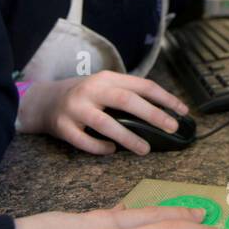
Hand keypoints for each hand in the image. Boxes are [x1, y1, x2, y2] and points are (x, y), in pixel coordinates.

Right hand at [19, 71, 189, 154]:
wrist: (45, 100)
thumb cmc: (85, 96)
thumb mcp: (106, 86)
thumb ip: (129, 94)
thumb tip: (163, 113)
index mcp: (108, 79)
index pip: (142, 85)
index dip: (165, 98)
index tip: (183, 110)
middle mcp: (92, 90)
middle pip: (126, 100)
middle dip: (152, 114)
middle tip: (171, 127)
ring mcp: (76, 108)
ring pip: (105, 123)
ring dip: (128, 137)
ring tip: (145, 150)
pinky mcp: (63, 126)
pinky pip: (83, 141)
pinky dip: (99, 147)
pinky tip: (111, 150)